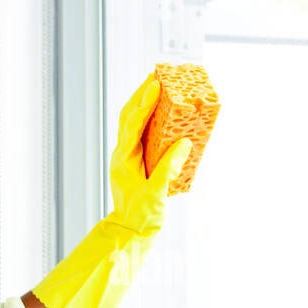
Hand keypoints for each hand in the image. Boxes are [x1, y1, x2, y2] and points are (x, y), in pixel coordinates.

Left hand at [109, 72, 192, 235]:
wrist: (131, 232)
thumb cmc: (142, 217)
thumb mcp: (157, 193)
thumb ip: (169, 168)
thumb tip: (185, 142)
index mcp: (124, 161)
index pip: (132, 126)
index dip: (144, 104)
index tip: (155, 85)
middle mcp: (122, 155)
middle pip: (128, 117)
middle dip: (141, 95)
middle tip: (156, 75)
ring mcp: (127, 157)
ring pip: (132, 123)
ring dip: (144, 103)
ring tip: (158, 84)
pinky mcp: (135, 160)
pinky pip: (141, 133)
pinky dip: (150, 118)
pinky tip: (163, 110)